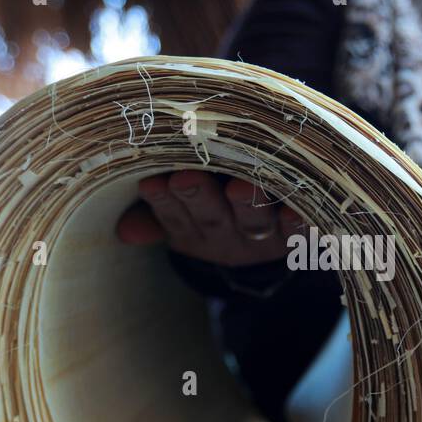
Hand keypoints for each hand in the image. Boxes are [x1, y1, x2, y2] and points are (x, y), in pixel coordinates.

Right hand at [115, 170, 305, 265]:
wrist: (270, 244)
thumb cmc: (218, 211)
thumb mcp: (182, 220)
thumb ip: (155, 217)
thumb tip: (123, 231)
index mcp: (194, 232)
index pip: (173, 217)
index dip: (162, 202)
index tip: (150, 182)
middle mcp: (227, 237)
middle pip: (211, 219)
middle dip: (197, 197)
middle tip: (184, 177)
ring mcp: (263, 237)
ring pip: (253, 222)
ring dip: (246, 203)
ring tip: (239, 185)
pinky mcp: (296, 236)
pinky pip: (298, 230)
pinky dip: (296, 219)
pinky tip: (293, 206)